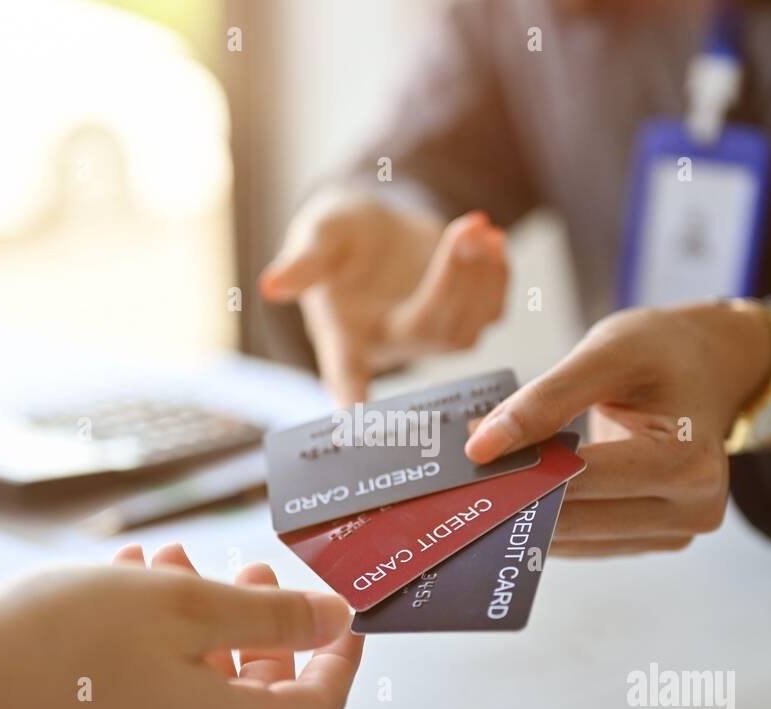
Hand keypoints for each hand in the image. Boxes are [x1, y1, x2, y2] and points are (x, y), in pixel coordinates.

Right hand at [260, 190, 507, 405]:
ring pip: (466, 327)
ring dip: (481, 278)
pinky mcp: (462, 318)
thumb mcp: (317, 236)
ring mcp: (430, 337)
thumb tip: (271, 285)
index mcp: (346, 337)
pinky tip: (494, 241)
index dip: (352, 394)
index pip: (346, 374)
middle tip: (462, 230)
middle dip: (451, 281)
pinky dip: (499, 278)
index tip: (353, 417)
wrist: (375, 229)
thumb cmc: (338, 236)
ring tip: (479, 229)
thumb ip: (304, 263)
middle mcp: (390, 346)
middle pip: (428, 332)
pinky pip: (490, 312)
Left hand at [464, 302, 770, 556]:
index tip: (462, 467)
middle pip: (576, 518)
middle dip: (512, 499)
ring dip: (521, 518)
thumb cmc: (662, 352)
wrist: (709, 367)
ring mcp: (674, 533)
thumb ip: (545, 399)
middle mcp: (691, 509)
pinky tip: (508, 502)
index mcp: (688, 460)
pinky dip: (544, 522)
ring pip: (574, 540)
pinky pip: (584, 541)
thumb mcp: (607, 353)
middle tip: (451, 488)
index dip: (519, 471)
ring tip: (471, 494)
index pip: (583, 477)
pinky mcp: (652, 539)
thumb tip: (481, 448)